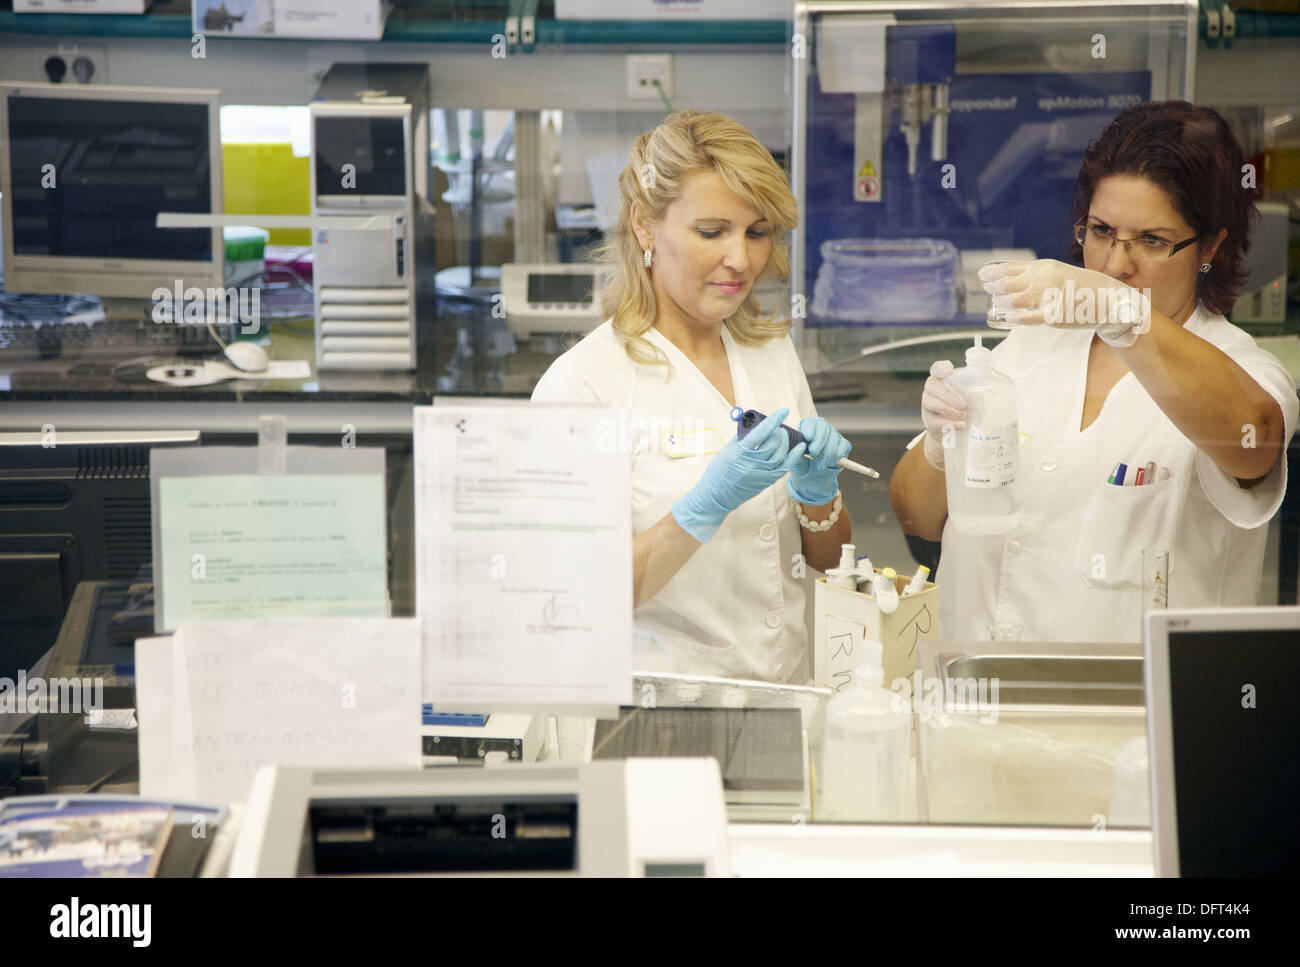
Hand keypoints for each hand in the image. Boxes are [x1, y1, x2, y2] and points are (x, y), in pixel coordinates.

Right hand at [672, 408, 806, 542]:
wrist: (716, 497)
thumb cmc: (718, 471)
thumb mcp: (727, 450)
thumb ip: (741, 436)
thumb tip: (754, 421)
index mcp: (738, 454)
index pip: (760, 433)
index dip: (774, 420)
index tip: (783, 411)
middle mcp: (751, 465)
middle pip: (773, 443)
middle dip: (778, 431)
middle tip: (778, 426)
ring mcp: (760, 475)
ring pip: (780, 454)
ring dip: (785, 442)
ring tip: (783, 434)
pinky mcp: (766, 482)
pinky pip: (784, 468)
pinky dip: (793, 456)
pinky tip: (799, 447)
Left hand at [786, 417, 850, 504]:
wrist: (812, 476)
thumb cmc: (801, 465)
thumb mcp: (795, 462)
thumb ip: (796, 454)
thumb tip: (800, 448)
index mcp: (806, 428)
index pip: (810, 423)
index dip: (810, 429)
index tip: (807, 438)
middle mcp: (821, 428)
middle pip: (824, 427)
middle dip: (819, 441)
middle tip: (814, 454)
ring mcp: (833, 435)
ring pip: (834, 437)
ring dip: (827, 453)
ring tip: (820, 465)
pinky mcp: (843, 444)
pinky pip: (844, 446)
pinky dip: (837, 456)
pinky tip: (830, 463)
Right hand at [921, 359, 965, 470]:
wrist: (955, 430)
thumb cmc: (966, 408)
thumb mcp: (973, 397)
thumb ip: (975, 393)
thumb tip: (977, 400)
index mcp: (943, 379)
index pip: (937, 368)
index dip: (940, 368)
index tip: (948, 371)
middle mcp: (932, 390)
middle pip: (932, 385)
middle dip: (948, 395)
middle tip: (963, 405)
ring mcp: (927, 405)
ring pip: (932, 403)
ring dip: (949, 410)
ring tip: (964, 415)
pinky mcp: (929, 421)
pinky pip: (934, 421)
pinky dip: (949, 423)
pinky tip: (961, 425)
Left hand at [979, 258, 1150, 345]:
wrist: (1108, 298)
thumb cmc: (1081, 286)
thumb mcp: (1059, 272)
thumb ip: (1037, 275)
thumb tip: (1011, 279)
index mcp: (1046, 267)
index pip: (1013, 267)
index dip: (994, 271)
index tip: (983, 274)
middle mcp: (1046, 279)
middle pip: (1010, 282)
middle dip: (995, 285)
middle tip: (986, 287)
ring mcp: (1050, 297)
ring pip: (1017, 299)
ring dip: (1003, 301)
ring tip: (996, 301)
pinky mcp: (1054, 315)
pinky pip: (1030, 317)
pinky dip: (1016, 317)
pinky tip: (1007, 318)